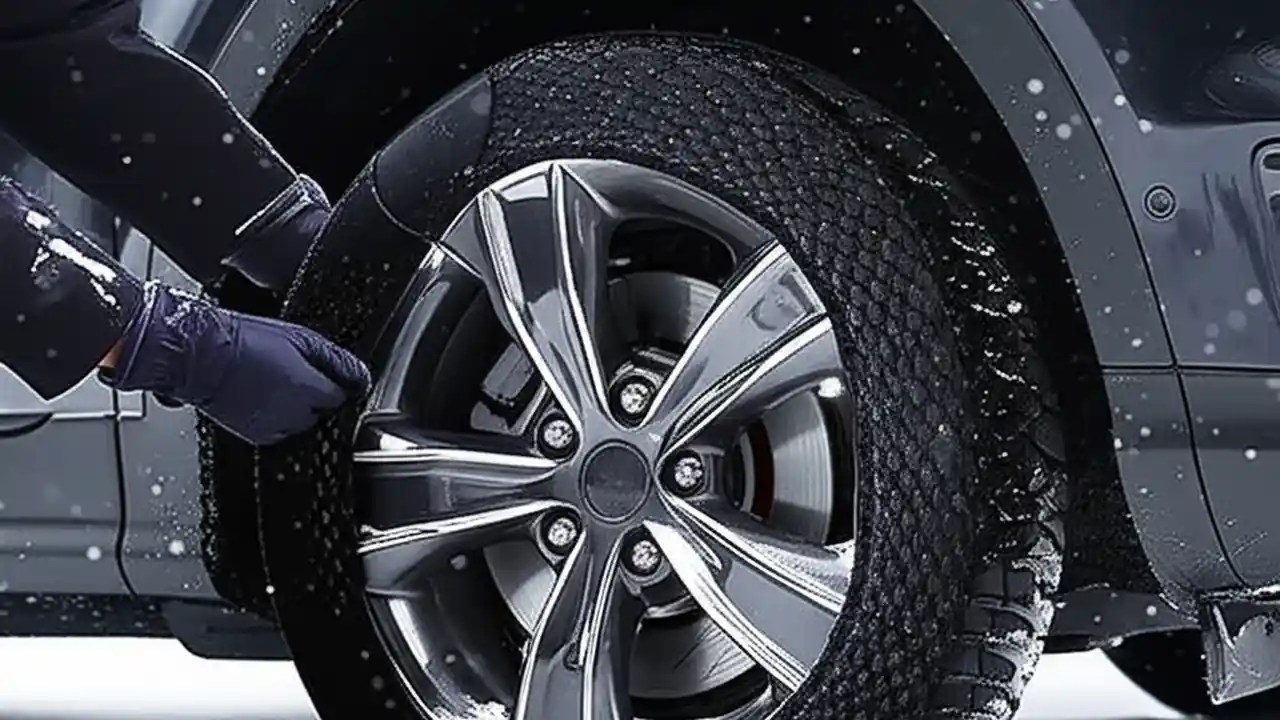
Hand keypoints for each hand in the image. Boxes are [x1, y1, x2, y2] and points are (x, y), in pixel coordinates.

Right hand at [104, 283, 370, 445]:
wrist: (199, 356)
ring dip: (299, 409)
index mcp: (308, 388)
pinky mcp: (256, 436)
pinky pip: (281, 432)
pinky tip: (265, 398)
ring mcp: (275, 428)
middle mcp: (294, 414)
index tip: (330, 376)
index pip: (342, 397)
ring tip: (278, 385)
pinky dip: (279, 419)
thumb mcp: (299, 339)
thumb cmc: (243, 341)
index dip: (338, 385)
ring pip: (303, 424)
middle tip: (297, 374)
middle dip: (317, 396)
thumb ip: (337, 360)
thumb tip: (362, 377)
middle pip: (324, 412)